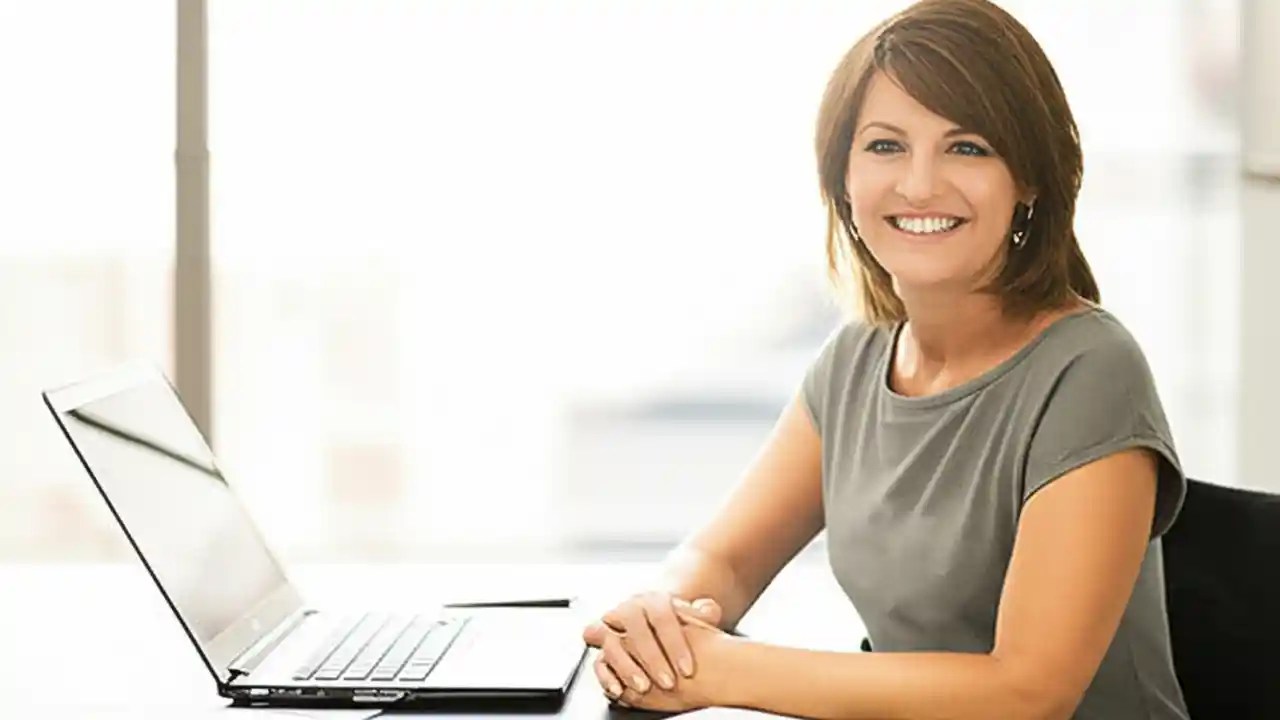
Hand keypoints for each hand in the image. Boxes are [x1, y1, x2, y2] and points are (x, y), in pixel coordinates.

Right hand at [581, 592, 722, 694]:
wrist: (654, 619)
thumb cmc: (676, 623)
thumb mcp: (692, 615)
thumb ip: (704, 613)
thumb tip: (709, 610)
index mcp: (653, 601)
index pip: (663, 618)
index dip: (675, 645)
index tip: (688, 670)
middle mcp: (629, 610)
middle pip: (635, 628)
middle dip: (651, 658)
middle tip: (667, 682)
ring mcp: (612, 627)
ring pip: (611, 643)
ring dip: (627, 667)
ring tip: (643, 687)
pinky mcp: (601, 648)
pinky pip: (597, 660)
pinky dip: (605, 676)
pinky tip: (618, 690)